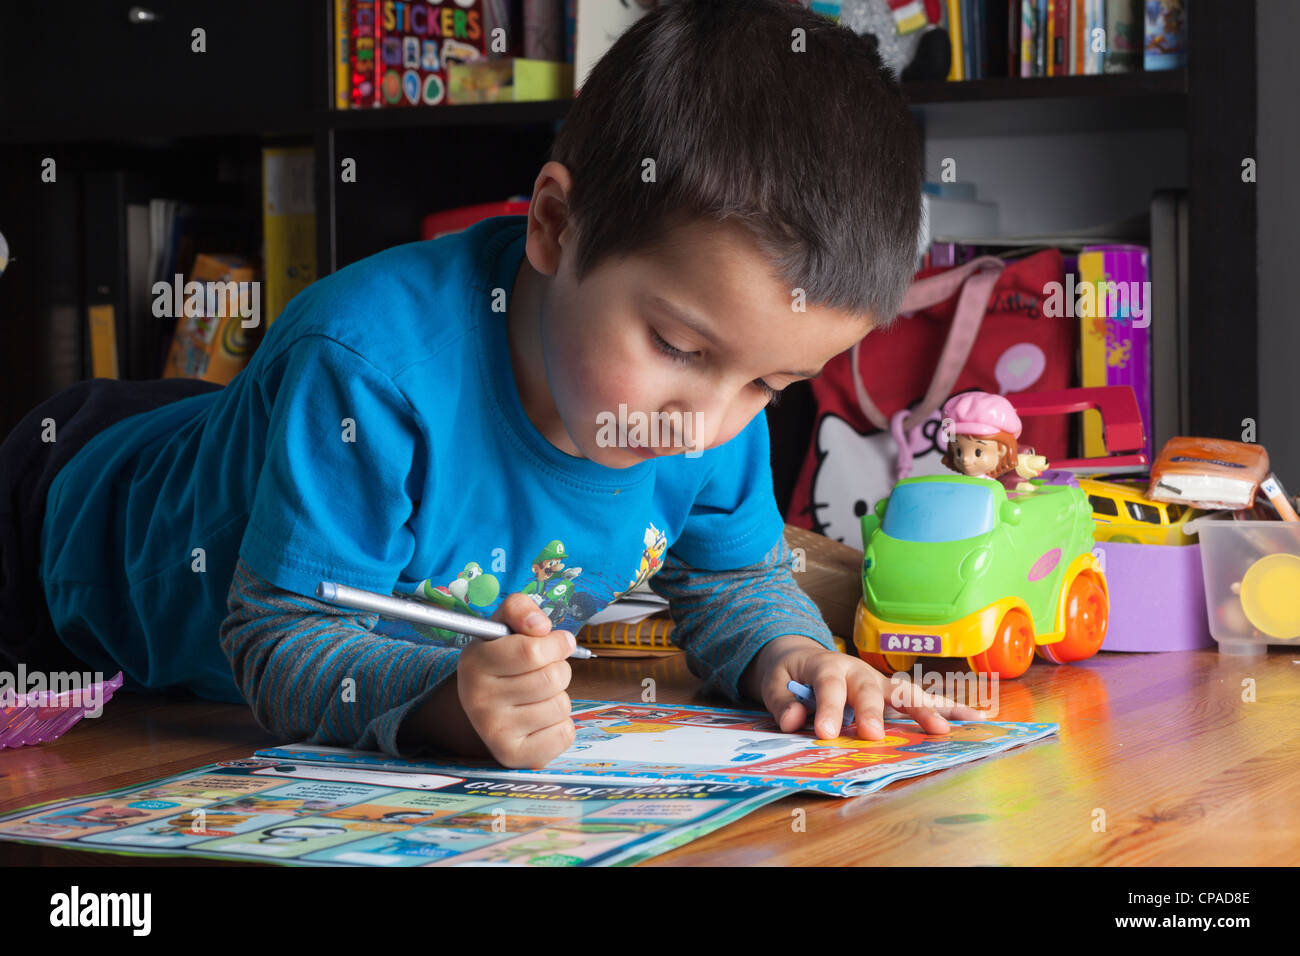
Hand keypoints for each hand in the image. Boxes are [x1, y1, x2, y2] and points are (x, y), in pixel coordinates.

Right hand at [404, 594, 575, 767]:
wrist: (483, 709)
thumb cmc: (501, 661)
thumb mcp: (503, 626)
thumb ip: (520, 609)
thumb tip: (540, 626)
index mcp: (475, 662)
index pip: (532, 650)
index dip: (556, 643)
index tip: (558, 641)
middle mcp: (478, 699)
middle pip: (552, 678)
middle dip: (559, 669)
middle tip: (544, 671)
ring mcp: (494, 731)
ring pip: (560, 705)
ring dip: (558, 697)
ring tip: (537, 697)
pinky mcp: (513, 756)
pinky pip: (564, 734)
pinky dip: (561, 725)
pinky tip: (540, 720)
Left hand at [743, 636, 988, 739]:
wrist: (800, 656)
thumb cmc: (789, 672)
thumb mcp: (773, 682)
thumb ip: (781, 702)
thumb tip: (793, 722)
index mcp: (826, 667)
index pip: (828, 688)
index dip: (828, 711)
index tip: (826, 734)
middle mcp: (857, 671)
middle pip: (868, 690)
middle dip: (872, 712)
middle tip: (872, 735)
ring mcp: (878, 681)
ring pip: (903, 692)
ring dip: (922, 709)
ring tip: (942, 730)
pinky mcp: (891, 692)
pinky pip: (919, 698)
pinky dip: (945, 708)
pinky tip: (971, 719)